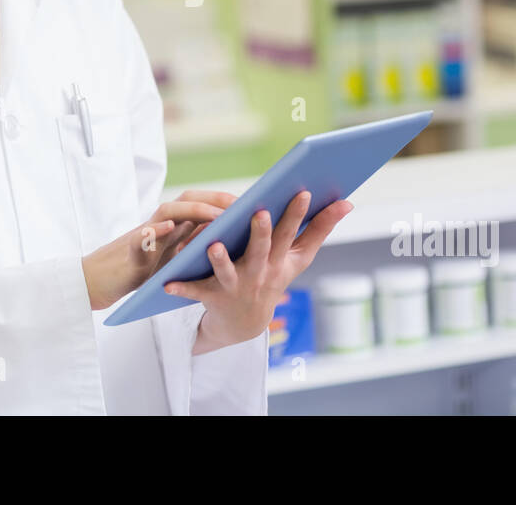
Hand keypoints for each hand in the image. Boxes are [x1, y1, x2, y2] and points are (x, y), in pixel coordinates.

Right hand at [81, 190, 237, 310]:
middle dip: (215, 200)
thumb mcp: (174, 260)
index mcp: (174, 227)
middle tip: (240, 207)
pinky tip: (163, 231)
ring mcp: (144, 235)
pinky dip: (150, 233)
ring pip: (167, 212)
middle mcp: (161, 225)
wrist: (102, 282)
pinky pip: (138, 239)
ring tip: (215, 217)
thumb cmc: (142, 272)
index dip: (226, 202)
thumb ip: (195, 246)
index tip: (254, 203)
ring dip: (191, 211)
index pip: (202, 205)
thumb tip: (232, 243)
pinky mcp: (128, 251)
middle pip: (188, 200)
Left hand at [164, 190, 351, 352]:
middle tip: (261, 213)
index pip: (291, 234)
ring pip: (227, 272)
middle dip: (262, 233)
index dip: (298, 214)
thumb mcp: (298, 259)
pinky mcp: (211, 298)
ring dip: (221, 260)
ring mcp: (235, 286)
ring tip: (214, 244)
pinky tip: (167, 284)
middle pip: (261, 250)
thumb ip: (321, 229)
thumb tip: (348, 202)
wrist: (244, 324)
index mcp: (279, 260)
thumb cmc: (273, 277)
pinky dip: (181, 289)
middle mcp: (259, 273)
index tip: (304, 192)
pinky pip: (195, 292)